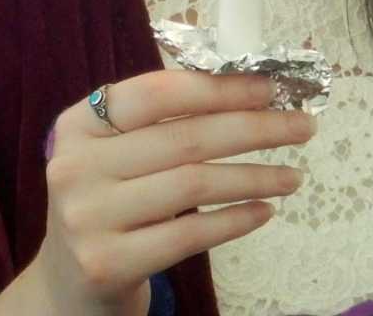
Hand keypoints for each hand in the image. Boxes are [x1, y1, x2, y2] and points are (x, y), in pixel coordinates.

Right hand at [27, 72, 312, 314]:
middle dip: (253, 128)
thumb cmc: (106, 205)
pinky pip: (190, 235)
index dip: (217, 88)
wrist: (69, 285)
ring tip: (293, 176)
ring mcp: (89, 217)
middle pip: (184, 138)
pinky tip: (264, 212)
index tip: (270, 87)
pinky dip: (235, 221)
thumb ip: (156, 125)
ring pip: (192, 185)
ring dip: (254, 177)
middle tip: (302, 127)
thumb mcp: (112, 156)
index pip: (154, 94)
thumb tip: (243, 93)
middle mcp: (75, 166)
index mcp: (77, 125)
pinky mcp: (109, 263)